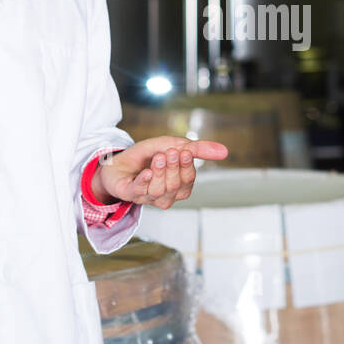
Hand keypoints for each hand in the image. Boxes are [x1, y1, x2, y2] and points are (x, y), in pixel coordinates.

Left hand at [91, 136, 228, 208]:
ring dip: (160, 172)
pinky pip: (139, 192)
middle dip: (174, 168)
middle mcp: (165, 196)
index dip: (188, 167)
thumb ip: (198, 149)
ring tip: (159, 156)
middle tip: (170, 152)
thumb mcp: (174, 146)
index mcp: (178, 187)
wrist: (118, 160)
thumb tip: (225, 151)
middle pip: (175, 187)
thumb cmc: (149, 156)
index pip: (188, 181)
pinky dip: (144, 182)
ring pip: (159, 191)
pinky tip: (147, 173)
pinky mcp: (129, 194)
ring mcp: (147, 197)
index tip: (185, 151)